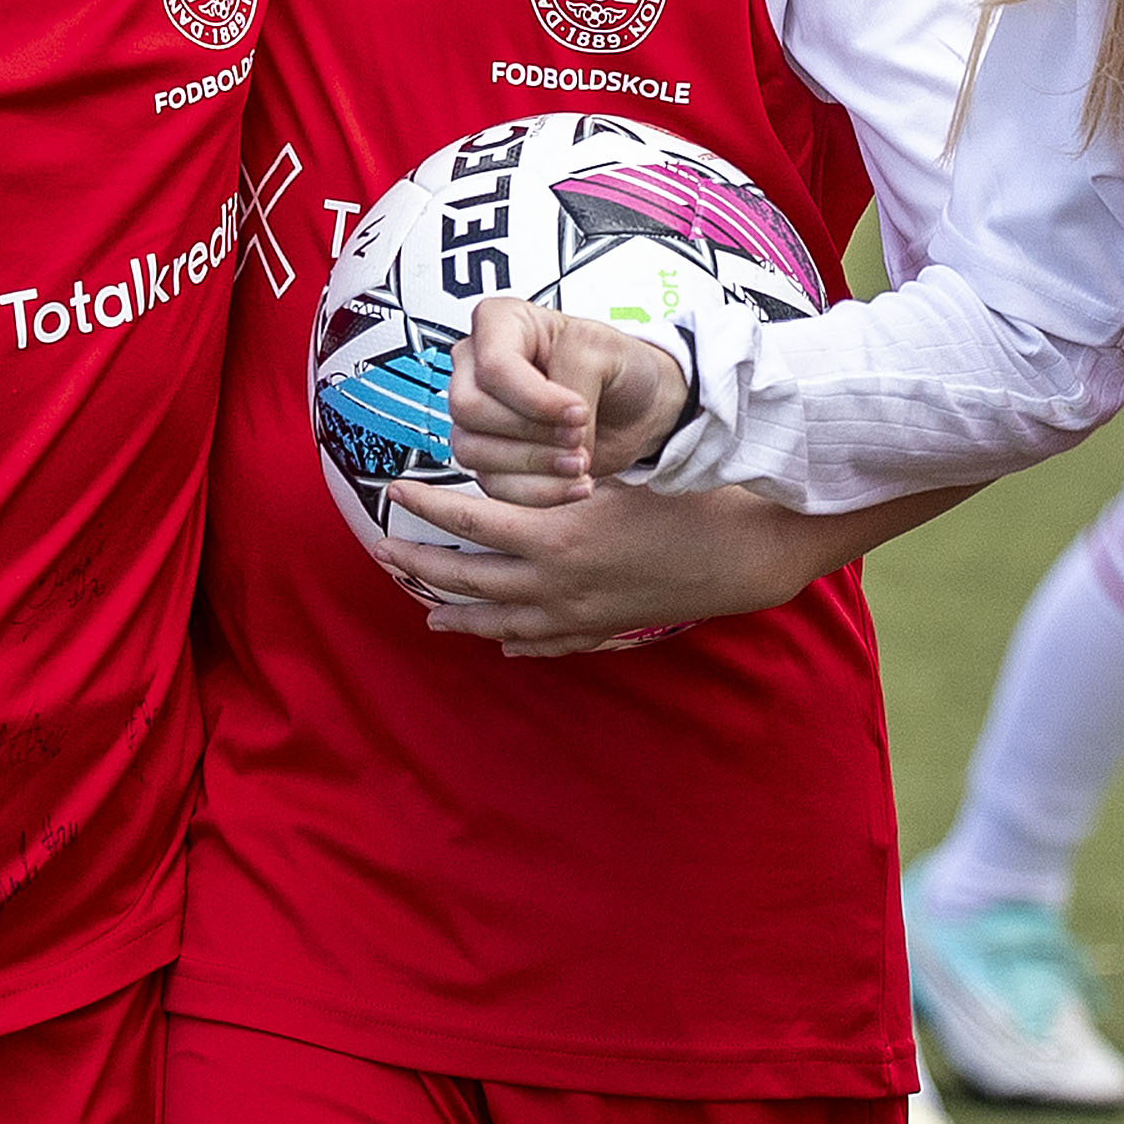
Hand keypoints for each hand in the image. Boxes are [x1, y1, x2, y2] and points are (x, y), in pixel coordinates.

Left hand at [378, 476, 854, 656]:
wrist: (741, 557)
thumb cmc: (682, 502)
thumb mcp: (613, 480)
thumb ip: (558, 487)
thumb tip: (508, 477)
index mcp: (557, 535)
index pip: (470, 521)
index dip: (427, 506)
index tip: (393, 490)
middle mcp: (556, 583)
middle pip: (468, 578)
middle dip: (420, 566)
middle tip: (383, 551)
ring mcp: (576, 616)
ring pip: (498, 622)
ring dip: (457, 616)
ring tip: (426, 615)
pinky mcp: (599, 631)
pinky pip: (545, 645)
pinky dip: (518, 644)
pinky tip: (503, 645)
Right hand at [443, 296, 691, 505]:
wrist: (638, 408)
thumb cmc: (618, 366)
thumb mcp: (603, 350)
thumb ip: (573, 379)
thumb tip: (556, 427)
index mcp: (500, 322)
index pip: (493, 366)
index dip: (534, 398)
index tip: (578, 410)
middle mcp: (479, 366)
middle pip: (469, 408)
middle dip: (531, 432)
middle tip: (577, 434)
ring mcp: (480, 413)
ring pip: (471, 449)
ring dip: (535, 465)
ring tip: (580, 462)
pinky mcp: (490, 455)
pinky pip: (491, 484)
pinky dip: (538, 491)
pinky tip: (572, 482)